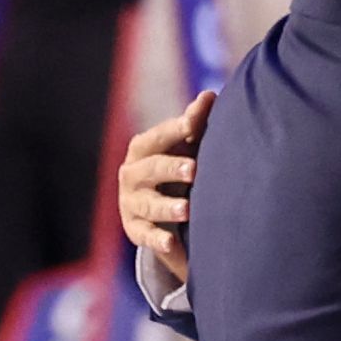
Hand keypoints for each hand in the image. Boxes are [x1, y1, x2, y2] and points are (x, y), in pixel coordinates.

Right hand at [120, 93, 212, 279]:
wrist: (155, 206)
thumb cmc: (175, 164)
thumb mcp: (184, 144)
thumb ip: (194, 122)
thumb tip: (209, 96)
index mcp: (144, 147)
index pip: (159, 136)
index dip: (176, 130)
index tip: (193, 125)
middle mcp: (133, 173)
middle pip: (152, 169)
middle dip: (171, 168)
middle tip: (194, 170)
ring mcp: (131, 202)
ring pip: (148, 204)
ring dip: (167, 207)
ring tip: (187, 210)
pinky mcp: (135, 229)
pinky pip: (145, 235)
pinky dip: (157, 240)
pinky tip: (170, 244)